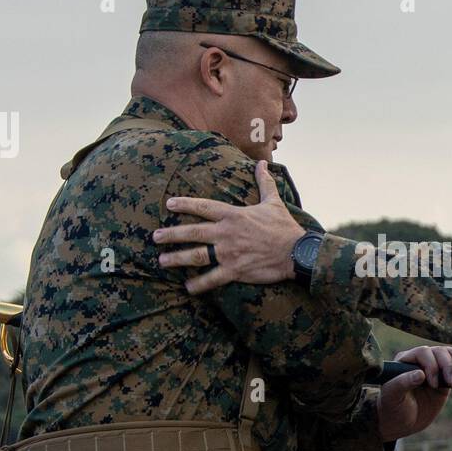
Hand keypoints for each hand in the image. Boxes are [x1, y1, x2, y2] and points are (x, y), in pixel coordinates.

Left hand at [154, 160, 305, 295]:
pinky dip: (199, 284)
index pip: (203, 207)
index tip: (169, 204)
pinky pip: (212, 278)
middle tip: (155, 236)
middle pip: (192, 232)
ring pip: (196, 256)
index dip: (184, 205)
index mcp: (233, 215)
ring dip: (177, 258)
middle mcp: (226, 233)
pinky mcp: (235, 270)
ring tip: (162, 261)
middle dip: (171, 234)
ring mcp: (228, 253)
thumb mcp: (273, 201)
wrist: (296, 251)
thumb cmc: (284, 226)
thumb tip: (262, 163)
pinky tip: (188, 287)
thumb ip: (264, 182)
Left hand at [375, 345, 451, 440]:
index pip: (422, 353)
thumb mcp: (393, 397)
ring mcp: (433, 368)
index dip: (431, 364)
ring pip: (448, 356)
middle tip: (451, 384)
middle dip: (447, 365)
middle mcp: (419, 360)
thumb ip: (402, 383)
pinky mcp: (444, 378)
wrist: (401, 423)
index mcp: (405, 361)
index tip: (433, 383)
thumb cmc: (392, 408)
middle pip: (438, 352)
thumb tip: (420, 374)